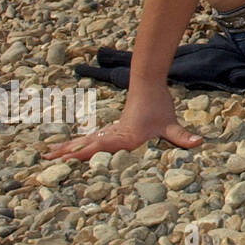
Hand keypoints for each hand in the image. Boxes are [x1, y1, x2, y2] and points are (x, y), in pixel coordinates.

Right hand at [41, 85, 202, 165]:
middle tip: (45, 161)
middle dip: (67, 154)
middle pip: (87, 145)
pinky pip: (90, 138)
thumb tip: (199, 142)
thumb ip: (182, 136)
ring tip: (46, 156)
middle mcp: (114, 134)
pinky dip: (77, 144)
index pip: (103, 146)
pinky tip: (67, 149)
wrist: (148, 83)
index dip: (86, 153)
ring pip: (85, 141)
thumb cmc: (159, 105)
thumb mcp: (170, 123)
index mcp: (125, 136)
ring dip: (66, 148)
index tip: (69, 159)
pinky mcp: (111, 129)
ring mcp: (110, 131)